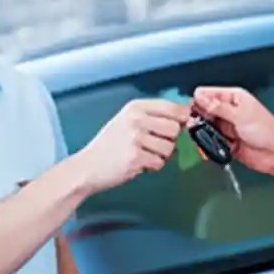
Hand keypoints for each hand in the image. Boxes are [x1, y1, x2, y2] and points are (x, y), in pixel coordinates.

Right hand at [74, 99, 190, 192]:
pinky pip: (160, 163)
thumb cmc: (109, 146)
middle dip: (169, 140)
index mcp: (135, 107)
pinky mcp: (136, 157)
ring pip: (170, 148)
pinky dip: (152, 167)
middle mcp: (136, 119)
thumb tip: (186, 115)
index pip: (173, 107)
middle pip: (175, 128)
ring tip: (143, 155)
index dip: (183, 117)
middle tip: (153, 145)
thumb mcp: (128, 121)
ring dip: (160, 156)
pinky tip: (138, 163)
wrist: (87, 166)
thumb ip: (154, 116)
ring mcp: (135, 137)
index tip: (182, 124)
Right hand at [192, 86, 273, 176]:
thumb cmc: (265, 130)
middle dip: (196, 116)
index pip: (208, 93)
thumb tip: (199, 97)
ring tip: (196, 135)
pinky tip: (202, 145)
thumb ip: (218, 107)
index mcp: (234, 97)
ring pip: (205, 125)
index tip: (189, 109)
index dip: (198, 100)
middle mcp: (228, 110)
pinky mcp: (225, 142)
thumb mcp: (240, 115)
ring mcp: (226, 126)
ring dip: (200, 130)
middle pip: (204, 109)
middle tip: (191, 124)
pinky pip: (210, 140)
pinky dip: (206, 142)